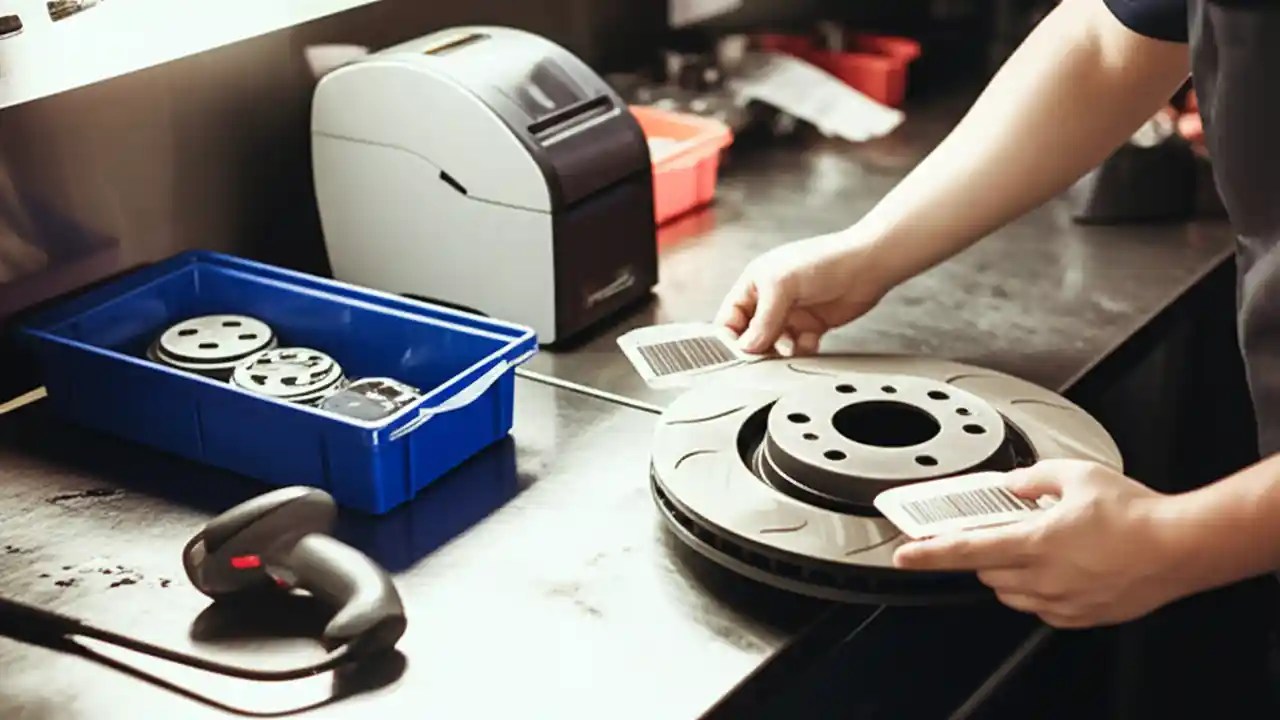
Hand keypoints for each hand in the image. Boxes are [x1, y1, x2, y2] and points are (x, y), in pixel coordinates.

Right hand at [714, 231, 893, 355]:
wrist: (868, 266)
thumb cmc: (825, 261)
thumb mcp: (783, 285)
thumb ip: (763, 320)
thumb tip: (747, 348)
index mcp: (755, 284)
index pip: (729, 318)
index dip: (731, 338)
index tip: (740, 354)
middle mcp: (770, 300)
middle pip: (750, 335)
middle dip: (757, 348)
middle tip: (765, 357)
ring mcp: (791, 313)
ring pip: (774, 344)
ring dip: (780, 351)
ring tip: (791, 348)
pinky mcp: (811, 325)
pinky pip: (797, 347)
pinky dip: (802, 350)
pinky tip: (811, 341)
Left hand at [892, 460, 1185, 628]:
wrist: (1179, 546)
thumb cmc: (1135, 512)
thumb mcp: (1077, 475)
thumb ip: (1034, 478)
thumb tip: (1014, 484)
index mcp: (1035, 543)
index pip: (966, 551)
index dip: (928, 554)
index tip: (903, 556)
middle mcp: (1043, 577)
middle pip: (986, 572)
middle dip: (985, 552)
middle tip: (1004, 532)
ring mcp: (1061, 601)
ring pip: (1010, 592)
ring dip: (1009, 572)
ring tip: (1039, 547)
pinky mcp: (1079, 616)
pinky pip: (1041, 606)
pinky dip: (1038, 589)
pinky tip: (1062, 568)